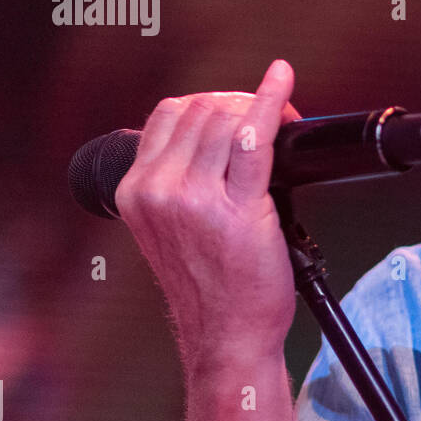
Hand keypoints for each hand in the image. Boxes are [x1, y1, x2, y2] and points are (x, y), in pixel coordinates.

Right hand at [115, 59, 301, 372]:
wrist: (228, 338)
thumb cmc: (212, 287)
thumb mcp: (174, 227)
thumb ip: (181, 180)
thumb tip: (222, 131)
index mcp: (135, 191)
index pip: (170, 115)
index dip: (212, 103)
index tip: (242, 112)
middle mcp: (157, 190)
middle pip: (202, 110)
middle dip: (242, 103)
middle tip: (275, 118)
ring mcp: (193, 199)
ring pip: (227, 119)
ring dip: (261, 110)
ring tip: (286, 121)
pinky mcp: (237, 209)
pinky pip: (254, 138)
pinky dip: (271, 102)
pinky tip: (282, 82)